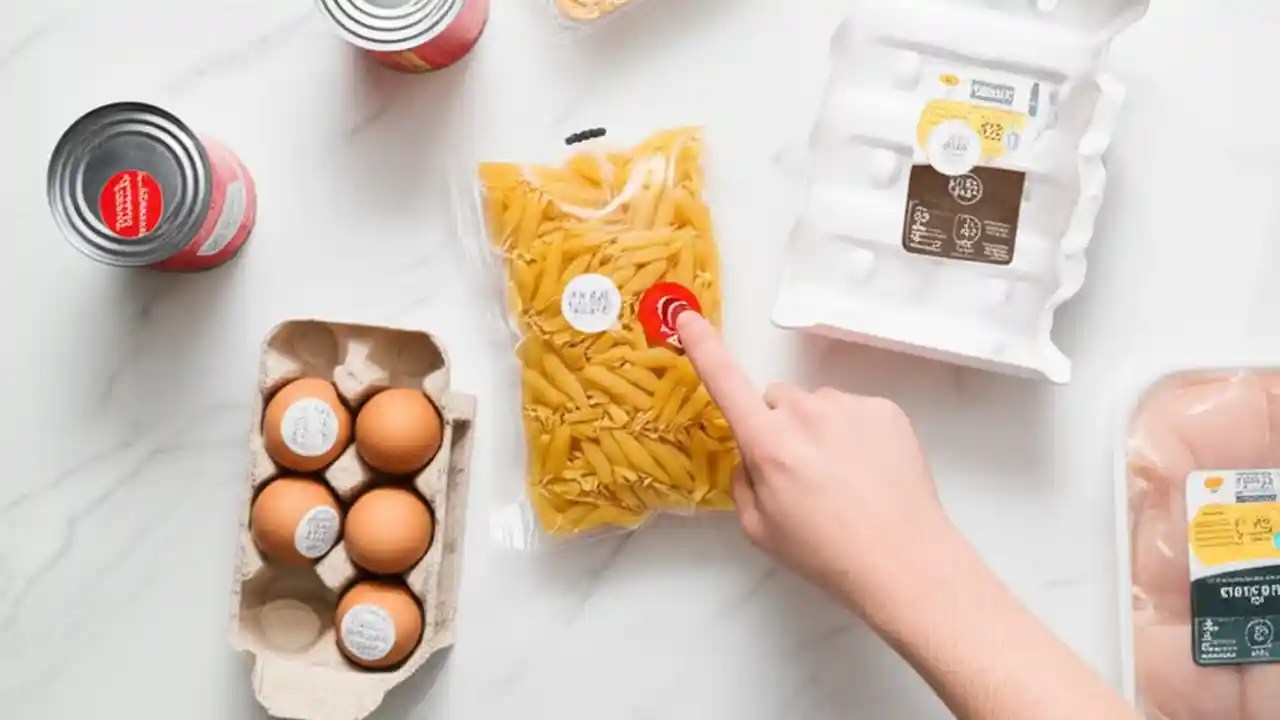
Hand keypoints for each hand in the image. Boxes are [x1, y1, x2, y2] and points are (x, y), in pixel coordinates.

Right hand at [676, 312, 950, 607]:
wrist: (905, 561)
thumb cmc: (826, 553)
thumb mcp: (760, 530)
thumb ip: (742, 483)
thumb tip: (749, 456)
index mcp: (769, 444)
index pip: (726, 383)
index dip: (704, 348)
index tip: (687, 318)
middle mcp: (806, 413)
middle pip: (775, 400)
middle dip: (778, 426)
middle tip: (802, 473)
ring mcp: (849, 406)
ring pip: (817, 406)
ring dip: (819, 430)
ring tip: (843, 478)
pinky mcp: (885, 408)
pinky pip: (854, 411)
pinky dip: (855, 434)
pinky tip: (869, 471)